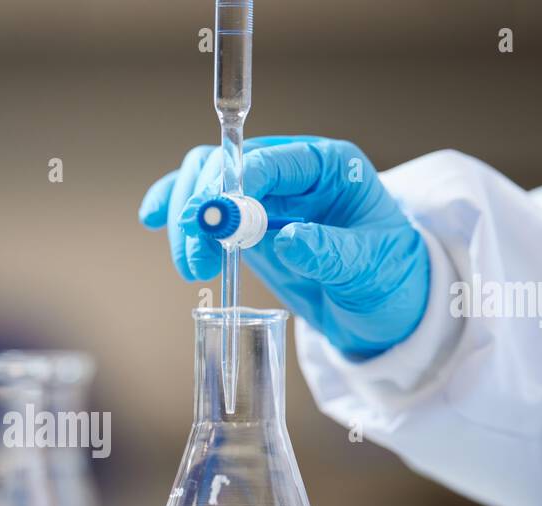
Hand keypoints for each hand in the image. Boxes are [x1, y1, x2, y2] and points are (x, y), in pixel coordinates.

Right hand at [138, 137, 429, 358]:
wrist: (383, 309)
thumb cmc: (388, 279)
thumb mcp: (369, 267)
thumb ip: (329, 251)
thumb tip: (287, 239)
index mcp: (328, 168)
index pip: (272, 160)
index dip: (236, 181)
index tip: (213, 213)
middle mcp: (291, 174)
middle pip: (226, 166)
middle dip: (203, 206)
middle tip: (196, 255)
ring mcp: (264, 199)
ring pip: (205, 184)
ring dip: (187, 220)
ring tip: (193, 268)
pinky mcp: (245, 226)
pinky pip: (204, 209)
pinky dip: (175, 212)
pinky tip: (153, 219)